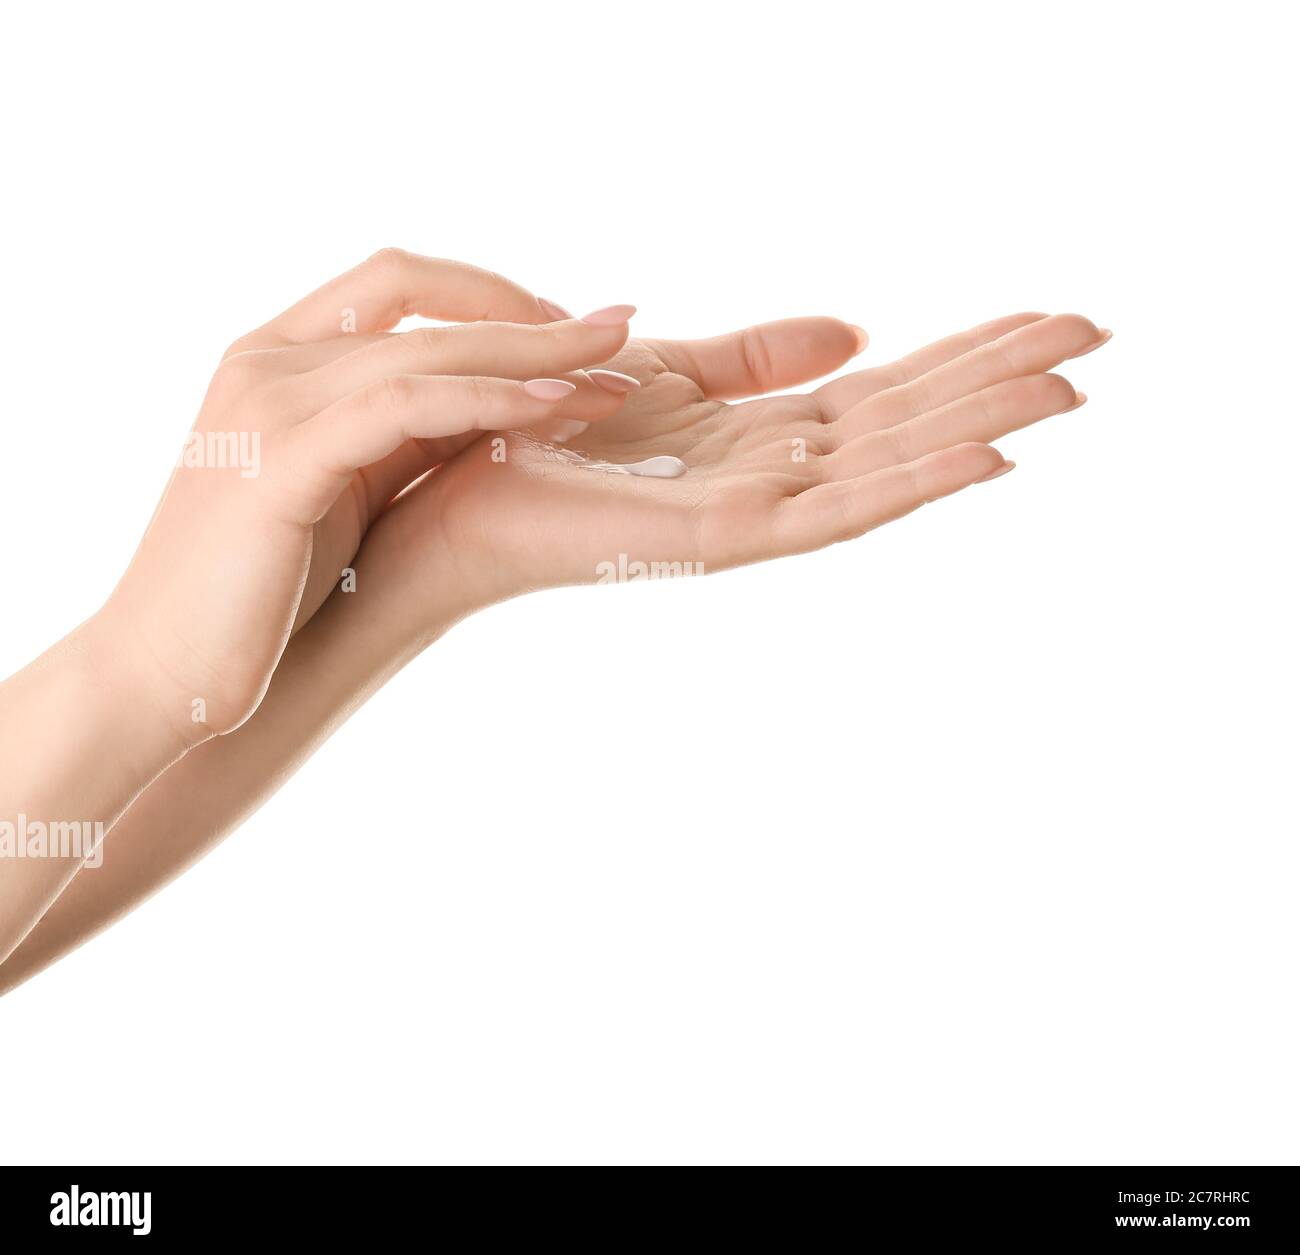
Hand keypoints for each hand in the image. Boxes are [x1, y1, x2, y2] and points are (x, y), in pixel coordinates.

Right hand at [98, 250, 637, 738]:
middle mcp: (269, 361)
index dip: (491, 294)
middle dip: (536, 316)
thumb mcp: (340, 488)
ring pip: (427, 349)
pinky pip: (405, 407)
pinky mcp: (282, 460)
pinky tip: (552, 406)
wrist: (162, 668)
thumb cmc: (255, 590)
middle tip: (622, 328)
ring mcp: (270, 403)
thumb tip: (493, 409)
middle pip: (427, 306)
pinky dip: (487, 400)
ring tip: (614, 374)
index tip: (566, 326)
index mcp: (278, 358)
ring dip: (532, 355)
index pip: (399, 284)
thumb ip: (398, 436)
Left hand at [357, 310, 1108, 622]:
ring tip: (1070, 387)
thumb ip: (757, 358)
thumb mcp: (671, 375)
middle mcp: (775, 477)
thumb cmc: (547, 441)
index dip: (966, 352)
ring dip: (979, 423)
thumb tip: (851, 328)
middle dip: (998, 377)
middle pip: (908, 420)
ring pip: (892, 463)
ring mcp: (755, 513)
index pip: (888, 390)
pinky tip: (985, 458)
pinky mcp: (721, 538)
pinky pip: (836, 512)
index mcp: (765, 436)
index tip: (1046, 315)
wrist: (456, 498)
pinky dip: (912, 485)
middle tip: (1097, 334)